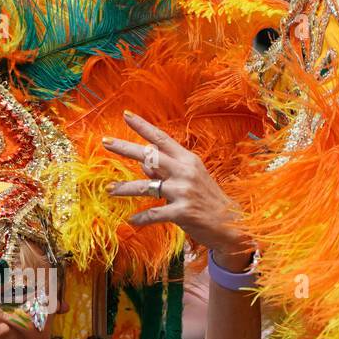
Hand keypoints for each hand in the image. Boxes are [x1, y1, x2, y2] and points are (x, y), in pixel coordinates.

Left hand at [103, 111, 250, 270]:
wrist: (233, 223)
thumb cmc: (208, 200)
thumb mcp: (190, 179)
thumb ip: (166, 170)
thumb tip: (142, 161)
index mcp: (188, 160)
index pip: (162, 138)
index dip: (143, 126)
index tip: (125, 114)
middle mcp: (185, 171)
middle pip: (149, 156)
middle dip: (125, 148)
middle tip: (105, 142)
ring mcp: (184, 191)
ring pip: (146, 186)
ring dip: (124, 189)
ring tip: (109, 190)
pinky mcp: (182, 212)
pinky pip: (154, 213)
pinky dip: (141, 218)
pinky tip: (131, 221)